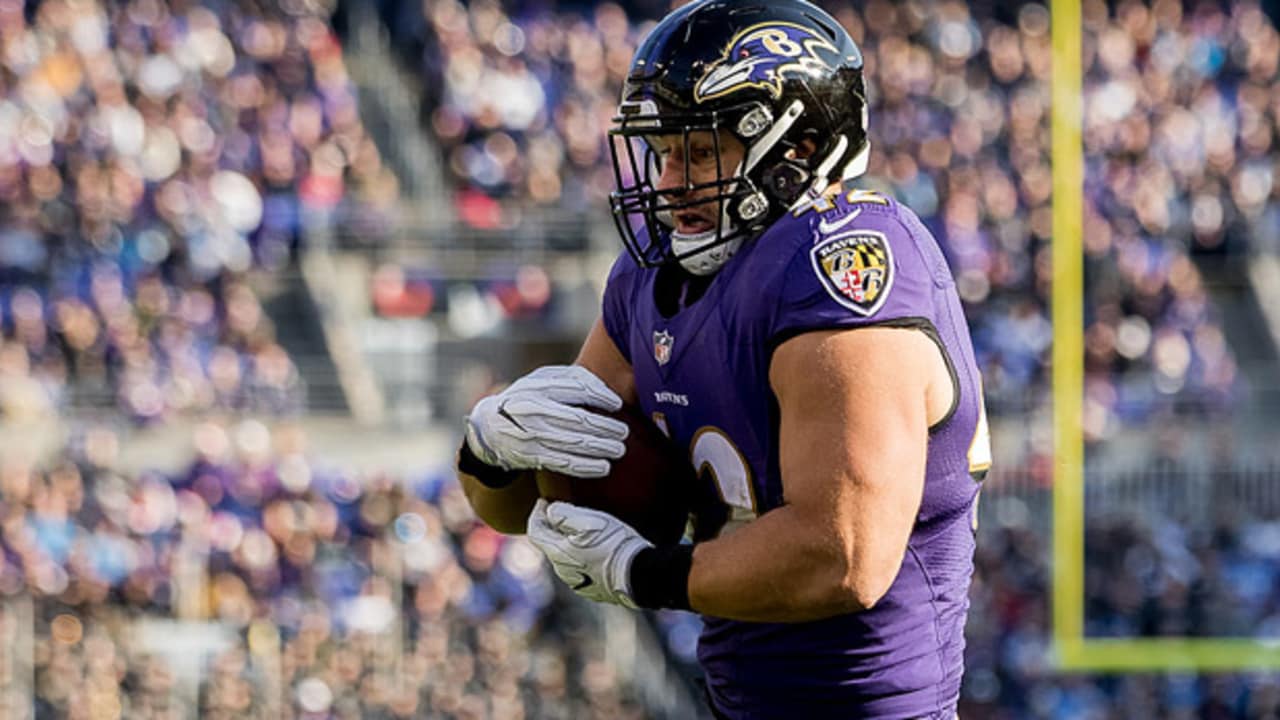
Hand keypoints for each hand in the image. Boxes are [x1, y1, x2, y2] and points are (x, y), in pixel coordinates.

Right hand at [465, 365, 629, 477]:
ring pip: (573, 442)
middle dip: (604, 427)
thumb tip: (605, 391)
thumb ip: (571, 380)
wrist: (489, 427)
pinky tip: (603, 468)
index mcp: (538, 386)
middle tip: (624, 432)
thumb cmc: (527, 399)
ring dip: (600, 448)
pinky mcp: (531, 456)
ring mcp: (530, 434)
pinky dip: (585, 466)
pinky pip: (563, 463)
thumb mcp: (542, 381)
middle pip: (577, 418)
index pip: (577, 389)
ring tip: (619, 450)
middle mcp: (532, 409)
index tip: (618, 405)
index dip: (600, 396)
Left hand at [526, 499, 651, 608]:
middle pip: (549, 545)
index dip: (537, 513)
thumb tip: (549, 511)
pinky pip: (580, 569)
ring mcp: (577, 583)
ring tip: (582, 530)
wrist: (640, 574)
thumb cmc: (614, 545)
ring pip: (564, 558)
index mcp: (557, 553)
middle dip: (553, 528)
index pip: (535, 531)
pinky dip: (581, 556)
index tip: (544, 501)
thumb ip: (563, 514)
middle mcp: (562, 571)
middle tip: (562, 512)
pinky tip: (595, 549)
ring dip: (568, 543)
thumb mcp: (588, 521)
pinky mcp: (592, 589)